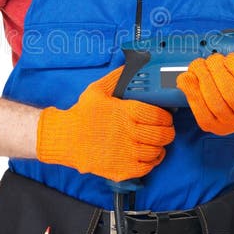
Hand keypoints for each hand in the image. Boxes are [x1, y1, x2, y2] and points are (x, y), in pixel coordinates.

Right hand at [36, 67, 174, 181]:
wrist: (66, 138)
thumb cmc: (82, 114)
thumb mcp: (97, 90)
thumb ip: (118, 78)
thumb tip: (133, 64)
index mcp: (126, 112)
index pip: (158, 115)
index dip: (166, 116)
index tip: (165, 116)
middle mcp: (128, 132)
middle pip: (161, 134)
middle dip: (168, 131)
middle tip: (166, 129)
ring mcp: (126, 153)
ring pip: (157, 151)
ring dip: (160, 146)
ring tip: (157, 142)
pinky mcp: (122, 169)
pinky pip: (148, 167)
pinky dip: (152, 161)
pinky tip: (149, 154)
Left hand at [176, 22, 233, 134]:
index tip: (231, 56)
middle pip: (231, 94)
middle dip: (218, 71)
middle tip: (212, 58)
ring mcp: (228, 124)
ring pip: (214, 101)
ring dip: (203, 78)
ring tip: (199, 64)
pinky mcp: (210, 126)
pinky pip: (198, 109)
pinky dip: (190, 90)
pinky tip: (188, 76)